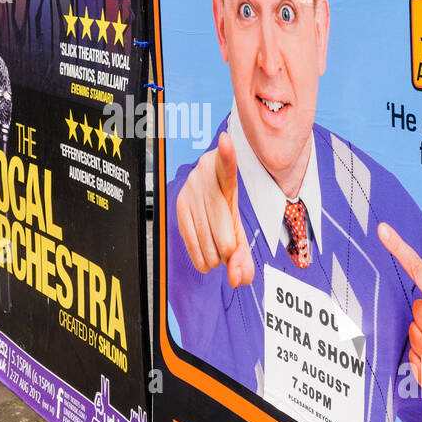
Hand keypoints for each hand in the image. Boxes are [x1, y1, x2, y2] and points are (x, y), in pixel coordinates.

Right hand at [175, 132, 253, 287]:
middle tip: (230, 249)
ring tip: (218, 251)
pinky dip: (200, 257)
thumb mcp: (239, 226)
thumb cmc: (226, 207)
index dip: (227, 155)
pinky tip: (207, 262)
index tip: (226, 141)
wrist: (205, 186)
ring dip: (214, 256)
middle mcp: (206, 179)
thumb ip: (243, 256)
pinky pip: (189, 240)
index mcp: (227, 176)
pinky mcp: (178, 205)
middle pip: (221, 227)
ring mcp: (190, 191)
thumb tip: (237, 280)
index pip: (228, 166)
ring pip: (205, 238)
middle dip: (228, 250)